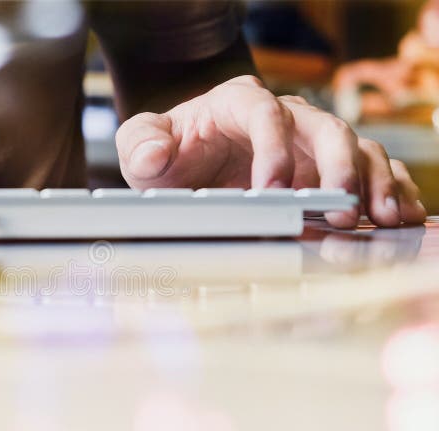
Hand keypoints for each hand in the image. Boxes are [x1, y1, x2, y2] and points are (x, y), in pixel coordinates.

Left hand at [116, 75, 426, 227]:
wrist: (189, 157)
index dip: (273, 149)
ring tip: (382, 218)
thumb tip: (155, 154)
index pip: (266, 113)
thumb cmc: (172, 148)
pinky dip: (388, 190)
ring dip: (374, 182)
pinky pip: (369, 171)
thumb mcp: (142, 145)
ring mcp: (311, 142)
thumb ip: (141, 144)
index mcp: (240, 102)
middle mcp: (286, 117)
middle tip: (341, 208)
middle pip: (326, 128)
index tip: (270, 191)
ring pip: (357, 149)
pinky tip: (399, 216)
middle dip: (338, 168)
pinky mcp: (328, 167)